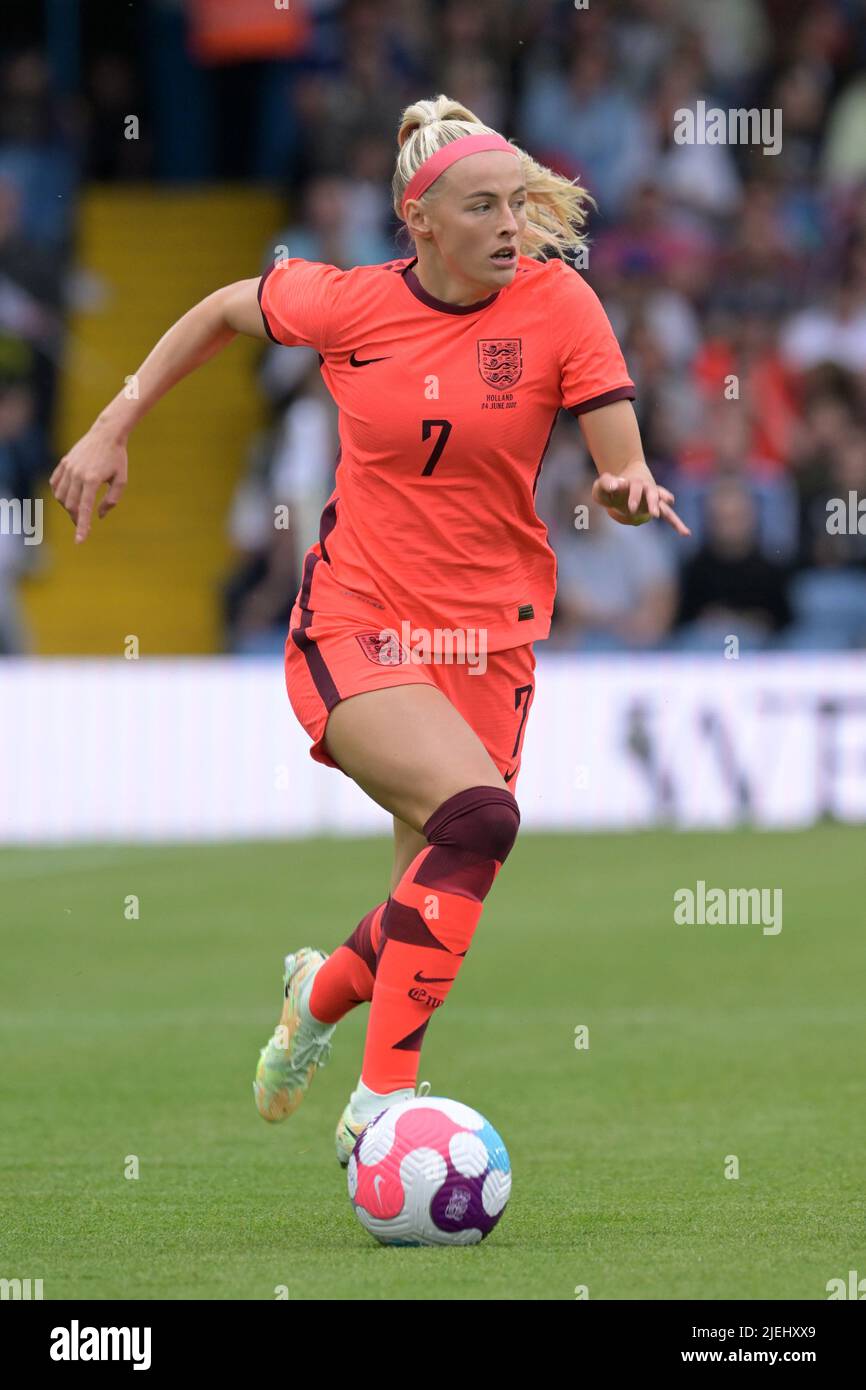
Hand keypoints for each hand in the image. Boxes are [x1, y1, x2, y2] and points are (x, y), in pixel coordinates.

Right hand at [49, 422, 128, 542]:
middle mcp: (77, 474)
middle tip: (83, 524)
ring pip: (61, 496)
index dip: (81, 527)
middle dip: (76, 518)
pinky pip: (55, 484)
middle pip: (70, 505)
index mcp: (92, 480)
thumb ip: (111, 500)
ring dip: (68, 507)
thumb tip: (99, 516)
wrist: (106, 433)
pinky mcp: (63, 463)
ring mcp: (68, 468)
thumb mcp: (121, 480)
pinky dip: (59, 494)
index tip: (79, 541)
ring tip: (78, 508)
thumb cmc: (117, 458)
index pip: (84, 509)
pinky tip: (67, 497)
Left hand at [592, 471, 690, 536]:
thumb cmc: (611, 487)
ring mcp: (654, 497)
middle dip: (652, 503)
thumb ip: (606, 483)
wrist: (626, 482)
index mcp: (633, 483)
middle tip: (652, 514)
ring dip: (667, 512)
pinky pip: (669, 515)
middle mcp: (647, 488)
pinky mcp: (657, 507)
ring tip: (677, 525)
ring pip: (664, 504)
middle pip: (651, 493)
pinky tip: (686, 534)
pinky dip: (677, 524)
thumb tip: (614, 486)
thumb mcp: (603, 484)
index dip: (632, 494)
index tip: (627, 502)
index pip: (633, 486)